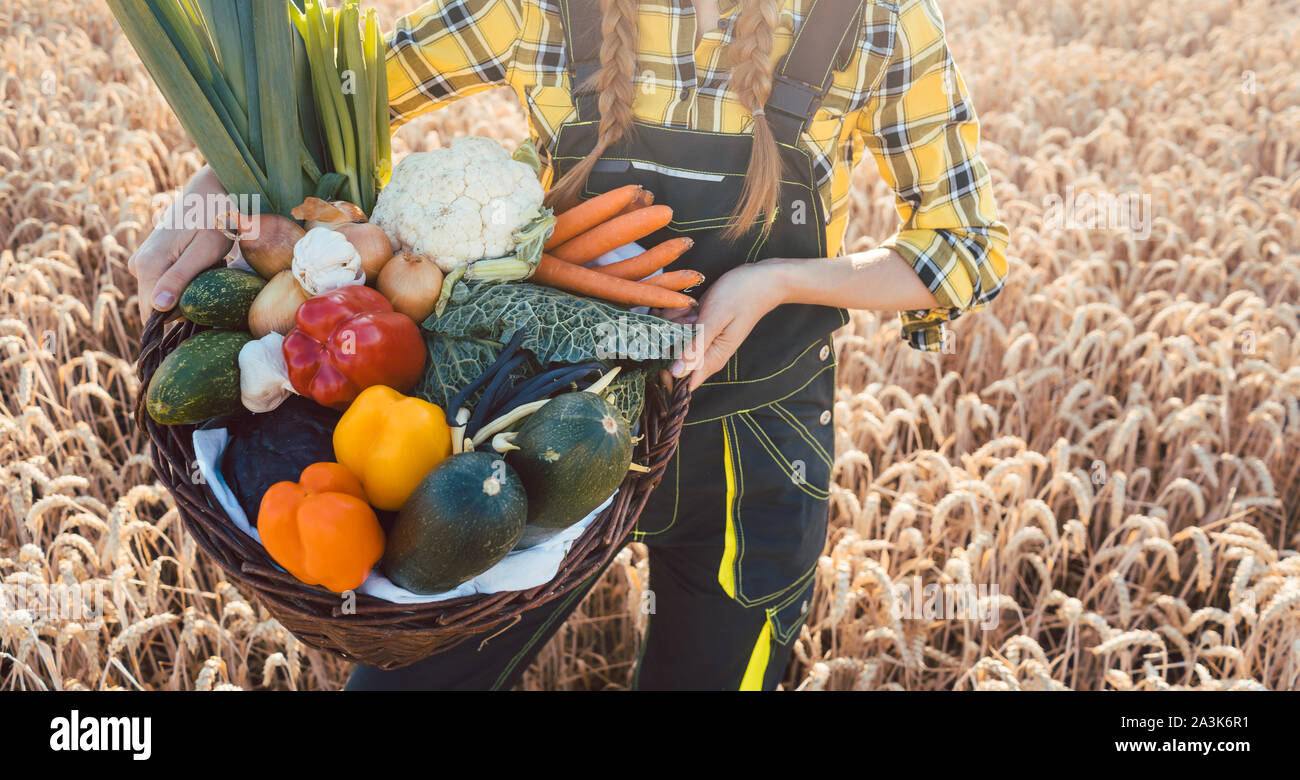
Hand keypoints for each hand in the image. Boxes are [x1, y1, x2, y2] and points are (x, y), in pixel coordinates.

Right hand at [128, 166, 232, 320]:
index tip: (203, 307)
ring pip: (164, 296)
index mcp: (147, 265)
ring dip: (189, 291)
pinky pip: (166, 284)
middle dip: (186, 303)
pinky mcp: (150, 259)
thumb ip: (180, 278)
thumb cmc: (215, 219)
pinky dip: (187, 281)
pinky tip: (201, 264)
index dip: (177, 320)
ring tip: (208, 266)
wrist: (210, 190)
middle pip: (158, 307)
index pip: (152, 315)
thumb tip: (158, 307)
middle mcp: (137, 265)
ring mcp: (141, 262)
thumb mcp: (205, 250)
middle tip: (210, 277)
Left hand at [663, 263, 784, 390]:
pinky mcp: (703, 326)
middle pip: (675, 359)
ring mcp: (705, 339)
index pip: (684, 382)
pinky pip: (682, 326)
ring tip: (685, 307)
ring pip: (676, 339)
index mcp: (713, 358)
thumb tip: (676, 373)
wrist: (762, 279)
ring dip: (673, 323)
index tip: (656, 350)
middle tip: (674, 317)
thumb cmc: (742, 296)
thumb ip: (696, 347)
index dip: (665, 373)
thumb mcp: (715, 319)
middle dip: (667, 339)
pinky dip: (680, 315)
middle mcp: (707, 352)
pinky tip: (687, 305)